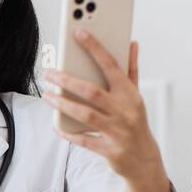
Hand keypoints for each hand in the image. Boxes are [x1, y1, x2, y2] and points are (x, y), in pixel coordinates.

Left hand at [42, 33, 162, 185]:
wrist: (144, 159)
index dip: (95, 48)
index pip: (111, 65)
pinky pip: (83, 140)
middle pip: (92, 91)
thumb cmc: (135, 122)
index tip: (78, 32)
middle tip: (48, 73)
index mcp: (130, 94)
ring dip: (63, 104)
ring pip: (85, 115)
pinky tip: (55, 125)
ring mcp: (117, 132)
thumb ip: (131, 69)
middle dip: (67, 80)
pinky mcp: (109, 150)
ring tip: (47, 95)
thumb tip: (131, 43)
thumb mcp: (136, 96)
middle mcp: (124, 111)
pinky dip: (68, 133)